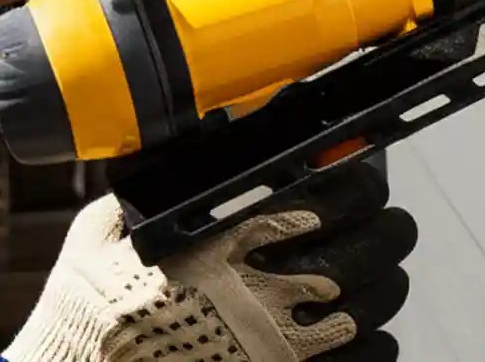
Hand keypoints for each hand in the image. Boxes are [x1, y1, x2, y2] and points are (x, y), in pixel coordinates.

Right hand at [3, 162, 414, 361]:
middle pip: (375, 245)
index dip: (362, 185)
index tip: (363, 185)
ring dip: (385, 285)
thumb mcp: (113, 229)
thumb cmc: (93, 304)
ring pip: (380, 301)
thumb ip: (166, 185)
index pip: (337, 195)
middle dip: (390, 230)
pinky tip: (361, 332)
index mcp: (231, 238)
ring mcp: (284, 343)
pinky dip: (376, 342)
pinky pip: (372, 357)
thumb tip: (206, 144)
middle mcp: (267, 287)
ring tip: (376, 278)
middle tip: (388, 227)